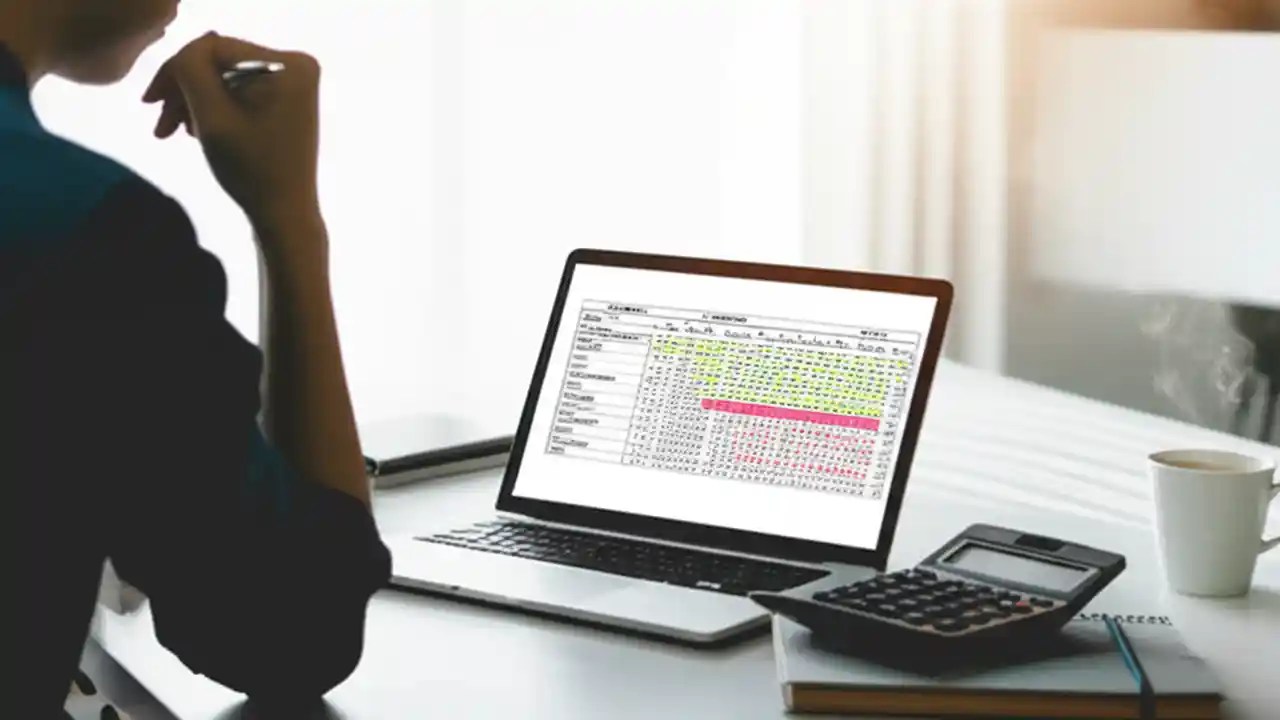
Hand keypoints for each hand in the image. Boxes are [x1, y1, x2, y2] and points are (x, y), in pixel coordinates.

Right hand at [144, 33, 323, 240]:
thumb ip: (192, 70)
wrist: (284, 215)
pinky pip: (239, 92)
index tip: (149, 103)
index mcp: (289, 64)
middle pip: (220, 63)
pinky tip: (197, 131)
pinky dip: (214, 108)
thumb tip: (189, 47)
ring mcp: (293, 83)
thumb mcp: (211, 115)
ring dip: (194, 102)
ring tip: (175, 133)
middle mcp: (297, 65)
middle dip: (184, 91)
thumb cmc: (250, 170)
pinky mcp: (286, 100)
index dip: (175, 70)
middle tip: (159, 125)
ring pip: (225, 79)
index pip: (214, 47)